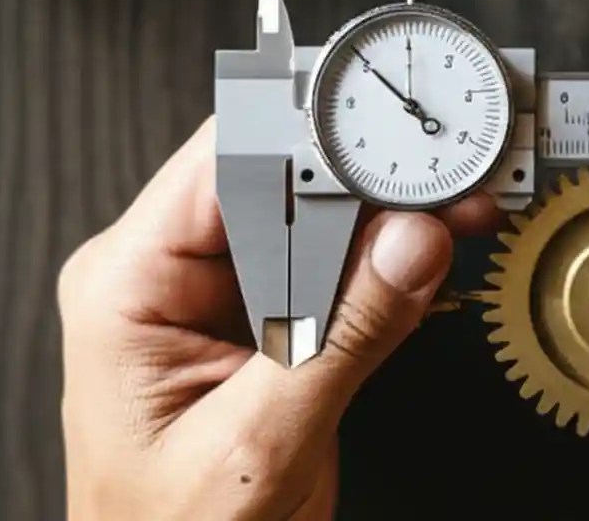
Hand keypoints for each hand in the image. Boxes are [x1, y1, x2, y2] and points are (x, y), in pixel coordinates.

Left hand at [58, 117, 498, 518]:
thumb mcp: (259, 444)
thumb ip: (338, 337)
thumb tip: (410, 243)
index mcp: (131, 283)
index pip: (226, 164)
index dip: (316, 143)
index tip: (396, 148)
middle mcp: (170, 271)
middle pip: (279, 178)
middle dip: (370, 177)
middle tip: (445, 180)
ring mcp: (221, 291)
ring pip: (317, 215)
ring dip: (391, 214)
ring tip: (458, 209)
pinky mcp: (267, 315)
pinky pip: (335, 263)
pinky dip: (391, 258)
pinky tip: (434, 256)